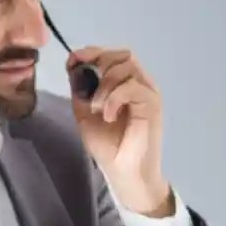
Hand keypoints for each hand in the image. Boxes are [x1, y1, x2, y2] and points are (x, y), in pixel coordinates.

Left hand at [67, 47, 172, 216]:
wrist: (124, 173)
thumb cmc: (108, 147)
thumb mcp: (85, 113)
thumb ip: (80, 89)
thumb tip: (73, 64)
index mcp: (125, 84)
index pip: (113, 55)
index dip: (93, 52)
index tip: (73, 59)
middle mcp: (140, 84)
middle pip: (123, 55)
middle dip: (101, 64)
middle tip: (89, 90)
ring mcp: (148, 93)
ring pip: (127, 67)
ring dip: (105, 85)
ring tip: (96, 108)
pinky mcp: (152, 105)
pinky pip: (132, 87)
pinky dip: (115, 98)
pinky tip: (108, 115)